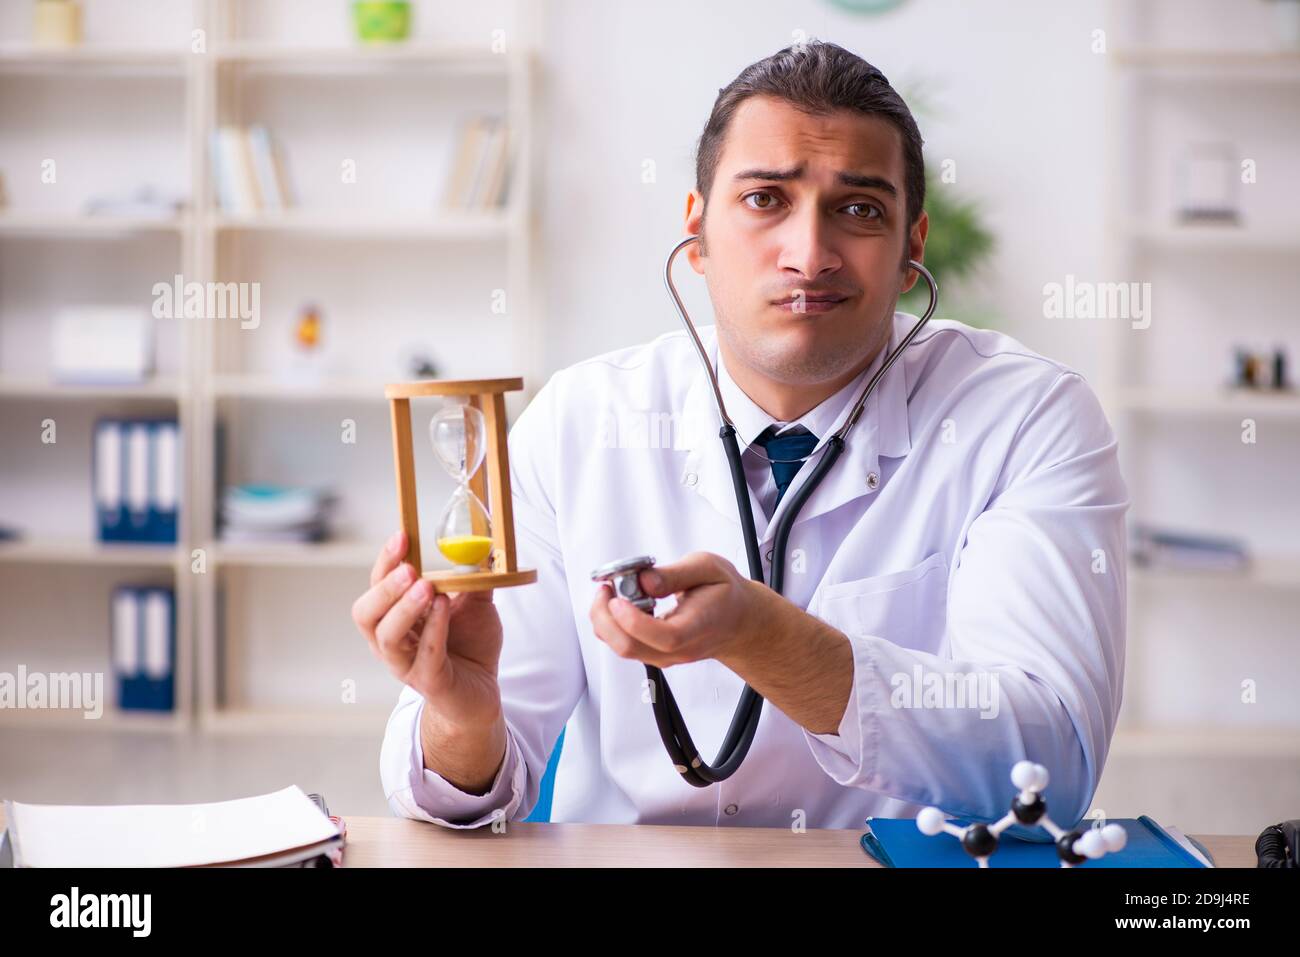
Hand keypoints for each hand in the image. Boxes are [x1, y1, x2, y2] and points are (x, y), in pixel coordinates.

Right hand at [352, 530, 504, 729]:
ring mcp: (406, 665)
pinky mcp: (430, 682)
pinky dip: (434, 630)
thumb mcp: (475, 602)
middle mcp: (390, 642)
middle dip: (385, 588)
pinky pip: (425, 656)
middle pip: (367, 614)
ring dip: (405, 609)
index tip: (402, 535)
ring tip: (426, 587)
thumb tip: (481, 541)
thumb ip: (474, 574)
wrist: (483, 691)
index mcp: (393, 618)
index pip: (377, 585)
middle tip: (409, 568)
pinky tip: (444, 607)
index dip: (386, 560)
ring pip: (388, 638)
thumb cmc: (469, 645)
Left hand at [588, 551, 768, 668]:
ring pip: (621, 647)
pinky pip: (621, 644)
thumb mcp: (708, 568)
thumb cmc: (724, 594)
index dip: (634, 620)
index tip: (618, 597)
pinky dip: (610, 624)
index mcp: (698, 627)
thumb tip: (644, 581)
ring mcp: (663, 655)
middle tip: (606, 588)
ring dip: (605, 619)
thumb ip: (675, 573)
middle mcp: (679, 648)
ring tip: (610, 591)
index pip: (665, 637)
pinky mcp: (652, 653)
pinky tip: (617, 602)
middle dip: (606, 617)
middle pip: (631, 647)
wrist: (736, 621)